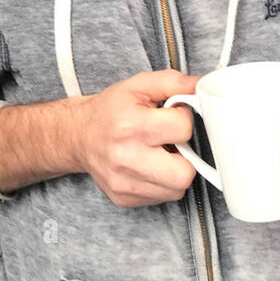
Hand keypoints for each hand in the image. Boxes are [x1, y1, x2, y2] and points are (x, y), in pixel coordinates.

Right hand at [72, 70, 199, 207]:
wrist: (79, 135)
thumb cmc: (111, 110)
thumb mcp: (139, 85)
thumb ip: (172, 82)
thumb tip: (200, 86)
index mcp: (131, 125)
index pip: (183, 129)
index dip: (183, 119)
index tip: (172, 117)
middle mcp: (126, 158)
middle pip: (184, 173)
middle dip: (186, 157)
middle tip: (172, 144)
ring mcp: (124, 183)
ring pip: (177, 190)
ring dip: (175, 172)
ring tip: (160, 155)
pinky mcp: (124, 198)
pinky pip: (162, 198)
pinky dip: (162, 183)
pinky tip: (150, 167)